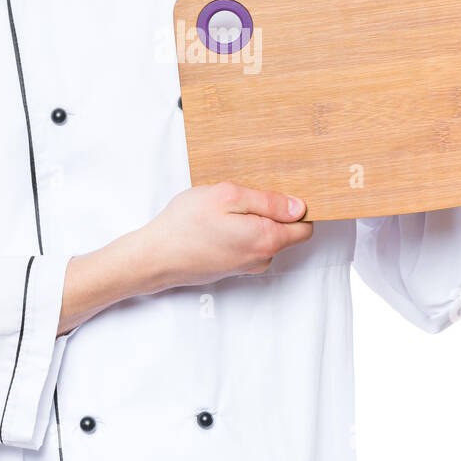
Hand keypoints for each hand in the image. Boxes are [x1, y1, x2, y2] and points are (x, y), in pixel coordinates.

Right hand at [137, 182, 312, 290]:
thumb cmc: (186, 224)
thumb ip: (267, 201)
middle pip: (285, 232)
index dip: (298, 207)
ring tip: (224, 209)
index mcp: (267, 239)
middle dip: (271, 212)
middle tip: (242, 196)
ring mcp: (246, 266)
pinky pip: (246, 245)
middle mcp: (261, 257)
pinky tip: (216, 223)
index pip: (305, 227)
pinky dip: (238, 232)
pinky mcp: (231, 268)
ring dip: (252, 221)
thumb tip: (298, 207)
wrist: (155, 257)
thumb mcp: (227, 196)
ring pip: (264, 237)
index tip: (279, 192)